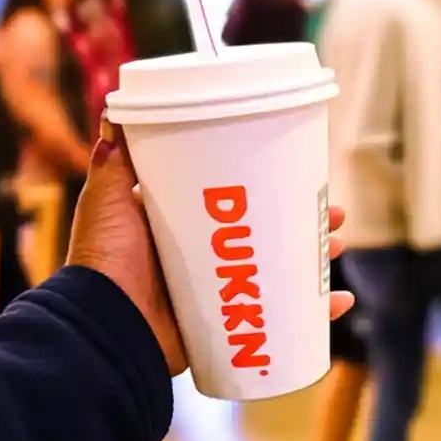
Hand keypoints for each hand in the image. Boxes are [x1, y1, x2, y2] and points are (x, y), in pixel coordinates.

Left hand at [68, 118, 355, 377]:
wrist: (105, 326)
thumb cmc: (104, 261)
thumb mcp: (108, 201)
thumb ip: (114, 162)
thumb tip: (115, 110)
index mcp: (177, 228)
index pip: (233, 202)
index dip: (267, 188)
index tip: (296, 175)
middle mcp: (200, 260)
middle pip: (265, 236)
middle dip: (303, 225)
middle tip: (333, 215)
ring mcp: (216, 296)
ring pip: (278, 274)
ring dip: (313, 261)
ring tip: (337, 248)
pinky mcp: (226, 329)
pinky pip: (277, 320)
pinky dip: (311, 315)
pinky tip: (336, 303)